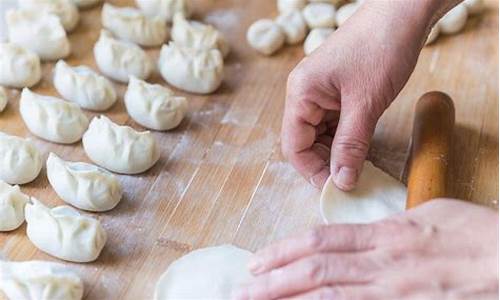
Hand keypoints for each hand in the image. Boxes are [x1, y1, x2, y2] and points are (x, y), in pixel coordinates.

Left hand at [235, 199, 498, 299]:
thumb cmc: (478, 234)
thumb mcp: (431, 214)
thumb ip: (392, 226)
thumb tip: (367, 232)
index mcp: (387, 232)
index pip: (323, 239)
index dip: (285, 249)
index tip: (259, 260)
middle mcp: (384, 262)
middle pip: (317, 270)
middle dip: (275, 280)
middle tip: (244, 289)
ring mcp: (394, 291)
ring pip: (331, 296)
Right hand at [281, 0, 443, 189]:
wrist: (402, 12)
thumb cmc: (381, 48)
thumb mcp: (366, 103)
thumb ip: (350, 145)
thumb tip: (342, 182)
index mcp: (300, 94)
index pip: (293, 145)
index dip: (312, 171)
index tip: (336, 189)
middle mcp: (304, 94)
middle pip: (304, 142)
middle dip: (324, 164)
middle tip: (350, 182)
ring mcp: (320, 93)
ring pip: (320, 135)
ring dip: (336, 153)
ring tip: (358, 168)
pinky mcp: (337, 92)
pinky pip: (334, 124)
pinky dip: (346, 140)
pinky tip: (361, 150)